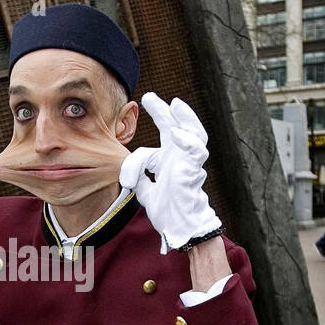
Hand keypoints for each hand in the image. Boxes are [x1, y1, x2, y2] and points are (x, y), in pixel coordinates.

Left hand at [119, 94, 219, 253]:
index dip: (150, 132)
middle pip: (177, 127)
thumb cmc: (168, 211)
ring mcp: (188, 163)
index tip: (141, 119)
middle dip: (164, 111)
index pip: (159, 139)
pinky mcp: (193, 171)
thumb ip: (138, 176)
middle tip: (149, 96)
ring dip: (186, 118)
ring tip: (175, 104)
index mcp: (169, 160)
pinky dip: (187, 141)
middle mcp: (180, 158)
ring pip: (195, 133)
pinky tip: (176, 133)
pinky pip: (195, 151)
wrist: (179, 228)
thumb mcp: (144, 190)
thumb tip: (128, 170)